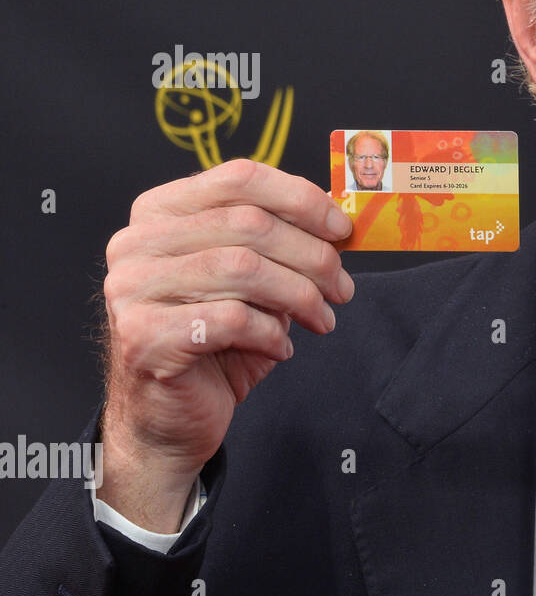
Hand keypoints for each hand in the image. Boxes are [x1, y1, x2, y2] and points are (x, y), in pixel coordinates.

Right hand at [98, 159, 353, 530]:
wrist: (168, 416)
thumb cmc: (215, 341)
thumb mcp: (252, 281)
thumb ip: (279, 242)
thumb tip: (337, 217)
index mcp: (160, 211)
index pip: (239, 178)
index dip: (302, 199)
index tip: (343, 229)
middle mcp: (136, 242)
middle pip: (249, 224)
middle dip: (312, 256)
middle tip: (342, 288)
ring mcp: (132, 288)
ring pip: (244, 269)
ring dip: (300, 295)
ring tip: (323, 319)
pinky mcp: (143, 336)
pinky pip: (232, 319)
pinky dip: (272, 334)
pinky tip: (281, 348)